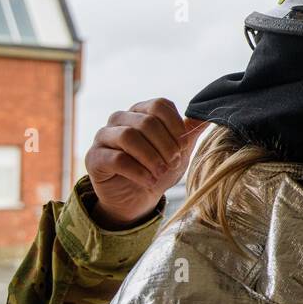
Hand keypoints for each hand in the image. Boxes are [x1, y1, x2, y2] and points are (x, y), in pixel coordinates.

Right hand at [85, 98, 209, 228]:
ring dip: (151, 157)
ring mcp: (104, 136)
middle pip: (146, 121)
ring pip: (128, 136)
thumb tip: (208, 115)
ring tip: (161, 173)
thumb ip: (190, 132)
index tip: (183, 146)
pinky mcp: (94, 158)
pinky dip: (137, 171)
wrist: (137, 198)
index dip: (175, 126)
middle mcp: (120, 118)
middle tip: (174, 162)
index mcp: (142, 111)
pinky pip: (115, 159)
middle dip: (165, 145)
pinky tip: (149, 181)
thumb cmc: (159, 169)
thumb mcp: (180, 151)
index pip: (159, 105)